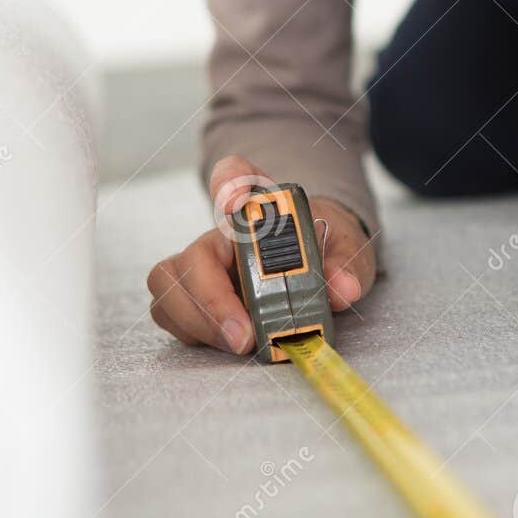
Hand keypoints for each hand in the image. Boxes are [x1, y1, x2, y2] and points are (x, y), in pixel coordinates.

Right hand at [146, 153, 375, 353]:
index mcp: (261, 208)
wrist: (313, 265)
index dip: (229, 184)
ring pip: (170, 283)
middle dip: (213, 298)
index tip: (236, 202)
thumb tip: (342, 288)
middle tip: (244, 333)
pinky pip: (170, 311)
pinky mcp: (190, 296)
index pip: (235, 175)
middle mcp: (222, 234)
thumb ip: (347, 264)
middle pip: (195, 252)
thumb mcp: (347, 250)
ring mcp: (201, 265)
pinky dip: (197, 333)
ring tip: (239, 342)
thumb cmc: (324, 248)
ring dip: (200, 320)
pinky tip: (228, 342)